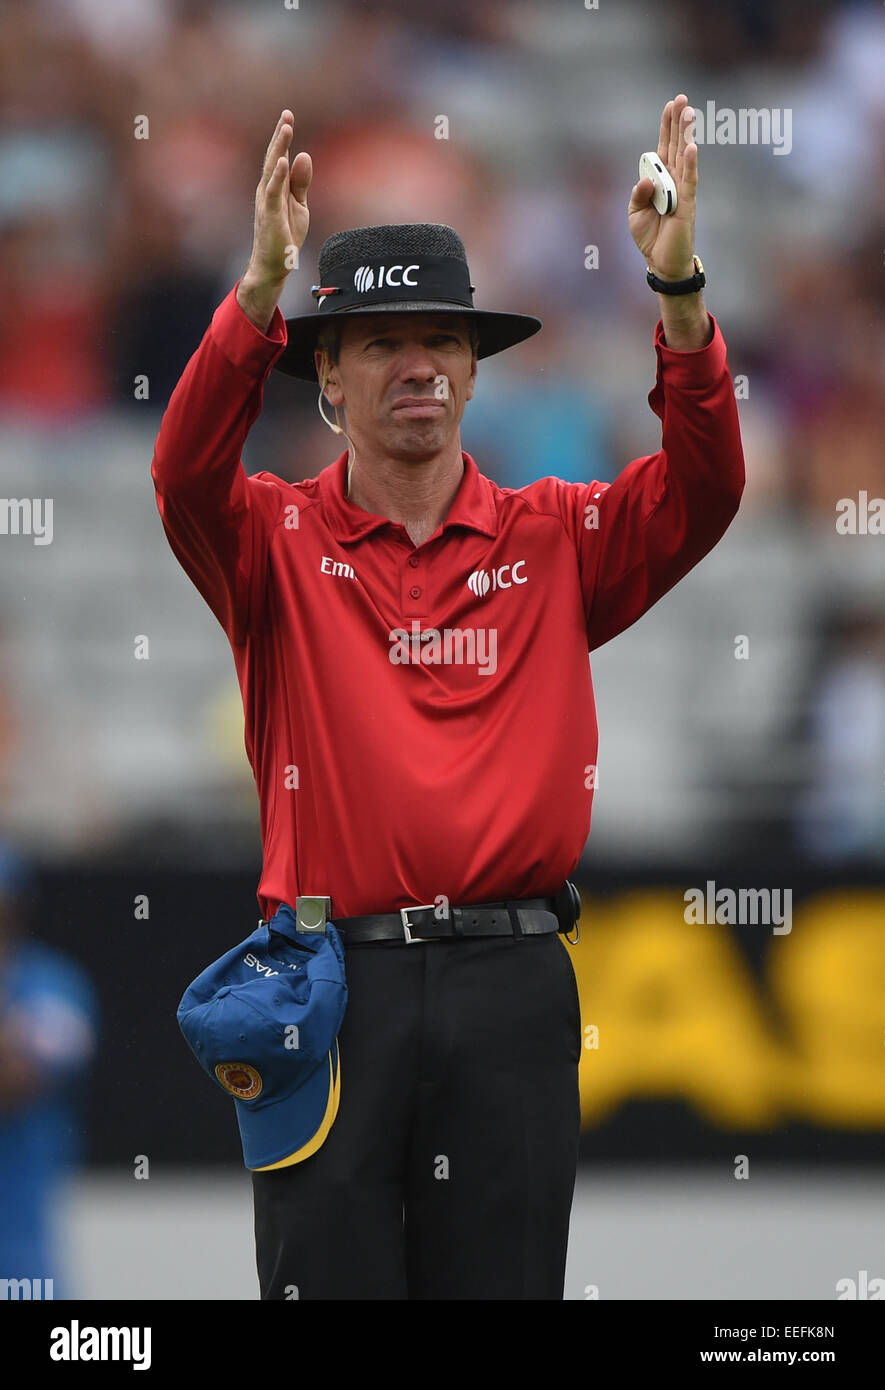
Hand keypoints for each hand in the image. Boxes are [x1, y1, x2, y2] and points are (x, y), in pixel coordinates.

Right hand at [237, 110, 310, 330]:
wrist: (275, 265)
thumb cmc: (285, 235)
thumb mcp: (299, 205)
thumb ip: (301, 182)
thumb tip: (304, 155)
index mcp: (275, 186)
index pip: (278, 156)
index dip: (283, 137)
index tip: (288, 116)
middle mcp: (267, 189)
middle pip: (273, 156)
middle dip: (280, 135)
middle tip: (287, 114)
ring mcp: (267, 201)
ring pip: (272, 168)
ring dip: (279, 147)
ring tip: (286, 127)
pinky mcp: (270, 214)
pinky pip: (274, 191)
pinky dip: (277, 175)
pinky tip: (282, 160)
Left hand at [628, 94, 696, 280]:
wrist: (661, 262)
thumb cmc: (650, 237)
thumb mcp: (634, 213)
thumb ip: (638, 193)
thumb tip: (646, 179)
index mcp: (660, 180)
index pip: (663, 149)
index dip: (666, 128)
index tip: (670, 106)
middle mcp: (674, 181)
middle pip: (675, 146)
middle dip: (678, 122)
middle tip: (682, 98)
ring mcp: (682, 191)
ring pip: (684, 158)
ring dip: (686, 135)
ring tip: (690, 113)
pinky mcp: (687, 205)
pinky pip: (689, 181)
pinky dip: (690, 164)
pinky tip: (691, 147)